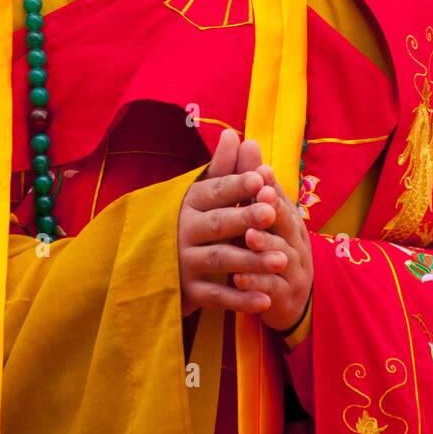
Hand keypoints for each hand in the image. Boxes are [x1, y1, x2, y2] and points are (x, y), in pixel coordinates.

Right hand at [178, 129, 286, 316]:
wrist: (150, 268)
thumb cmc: (187, 223)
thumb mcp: (200, 195)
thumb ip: (221, 169)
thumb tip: (233, 133)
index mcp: (188, 203)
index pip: (214, 190)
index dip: (236, 184)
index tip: (261, 178)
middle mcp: (183, 230)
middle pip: (218, 223)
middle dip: (245, 218)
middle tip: (271, 213)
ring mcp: (184, 262)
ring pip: (220, 259)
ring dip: (252, 261)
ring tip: (282, 261)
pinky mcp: (186, 292)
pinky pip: (215, 296)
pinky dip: (240, 299)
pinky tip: (266, 299)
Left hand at [233, 164, 312, 333]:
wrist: (287, 299)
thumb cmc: (268, 248)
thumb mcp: (261, 216)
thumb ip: (252, 183)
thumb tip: (246, 140)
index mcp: (289, 219)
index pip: (281, 198)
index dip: (272, 185)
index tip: (261, 172)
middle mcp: (295, 242)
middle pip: (286, 223)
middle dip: (272, 210)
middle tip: (259, 199)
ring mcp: (293, 270)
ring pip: (280, 256)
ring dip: (264, 246)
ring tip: (248, 237)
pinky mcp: (284, 298)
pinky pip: (271, 290)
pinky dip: (256, 284)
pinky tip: (239, 279)